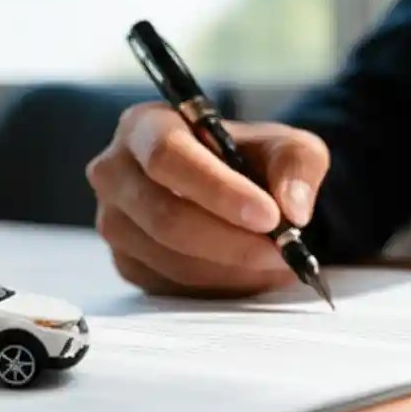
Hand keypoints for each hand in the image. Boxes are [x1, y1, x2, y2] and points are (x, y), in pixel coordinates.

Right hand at [86, 101, 329, 296]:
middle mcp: (115, 172)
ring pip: (171, 258)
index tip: (268, 215)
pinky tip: (245, 270)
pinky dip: (218, 285)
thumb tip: (293, 208)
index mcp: (144, 126)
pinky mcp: (126, 262)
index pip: (168, 156)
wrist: (230, 192)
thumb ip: (297, 166)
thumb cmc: (247, 160)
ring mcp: (114, 221)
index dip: (218, 190)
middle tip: (282, 250)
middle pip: (164, 216)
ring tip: (273, 260)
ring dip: (230, 266)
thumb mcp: (285, 147)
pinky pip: (171, 284)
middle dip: (231, 240)